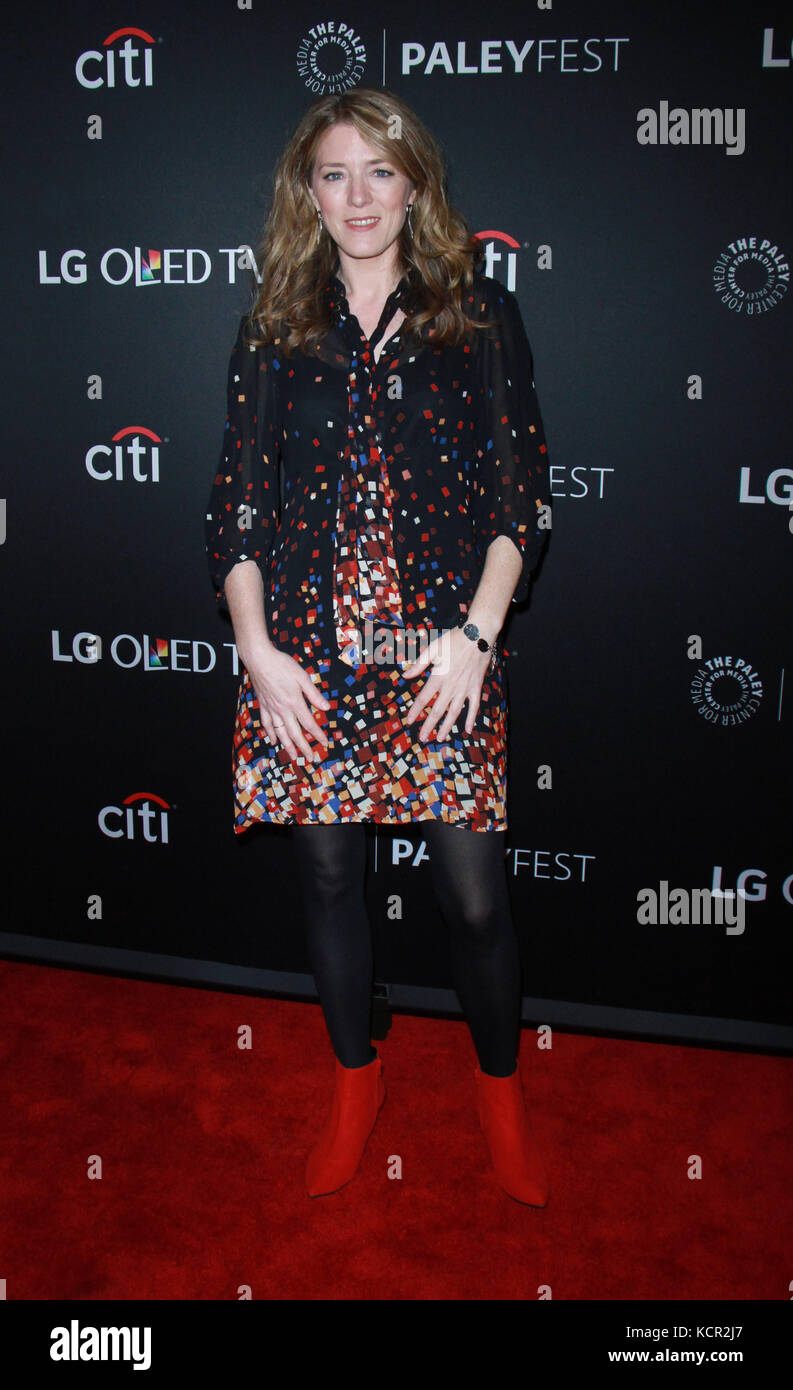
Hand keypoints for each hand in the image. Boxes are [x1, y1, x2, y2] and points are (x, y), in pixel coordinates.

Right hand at [242, 640, 331, 761]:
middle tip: (310, 758)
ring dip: (288, 746)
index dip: (318, 735)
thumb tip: (326, 707)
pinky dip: (271, 734)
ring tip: (293, 756)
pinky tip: (274, 741)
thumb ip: (314, 694)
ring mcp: (271, 709)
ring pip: (280, 732)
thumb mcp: (302, 677)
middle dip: (304, 747)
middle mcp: (283, 709)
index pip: (309, 723)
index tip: (324, 743)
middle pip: (295, 733)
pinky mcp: (263, 705)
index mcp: (294, 702)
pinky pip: (267, 724)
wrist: (259, 659)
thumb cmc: (281, 665)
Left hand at [402, 627, 491, 741]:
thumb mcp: (433, 648)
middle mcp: (451, 686)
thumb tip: (405, 675)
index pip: (423, 699)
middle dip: (429, 725)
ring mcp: (465, 689)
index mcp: (438, 677)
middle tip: (422, 738)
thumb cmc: (455, 640)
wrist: (479, 636)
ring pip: (454, 713)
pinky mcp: (476, 688)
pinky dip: (471, 719)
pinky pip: (474, 707)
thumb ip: (419, 664)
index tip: (409, 721)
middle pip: (437, 710)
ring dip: (447, 727)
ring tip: (440, 738)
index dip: (415, 711)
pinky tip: (467, 730)